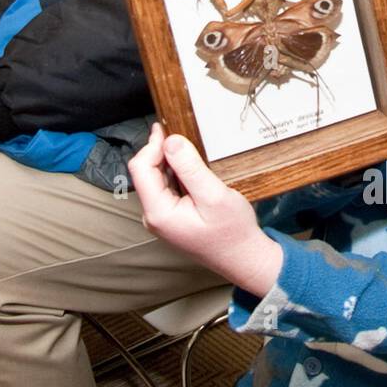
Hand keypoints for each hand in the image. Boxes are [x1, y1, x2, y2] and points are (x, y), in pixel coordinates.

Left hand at [129, 123, 281, 295]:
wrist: (245, 259)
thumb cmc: (233, 232)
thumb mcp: (214, 195)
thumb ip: (190, 168)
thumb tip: (171, 141)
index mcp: (159, 213)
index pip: (141, 168)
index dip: (151, 145)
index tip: (166, 128)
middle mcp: (154, 217)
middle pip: (145, 172)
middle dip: (160, 152)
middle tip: (181, 135)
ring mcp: (161, 218)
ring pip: (155, 179)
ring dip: (169, 162)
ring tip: (189, 152)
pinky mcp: (170, 217)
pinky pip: (165, 188)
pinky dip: (174, 173)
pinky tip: (191, 170)